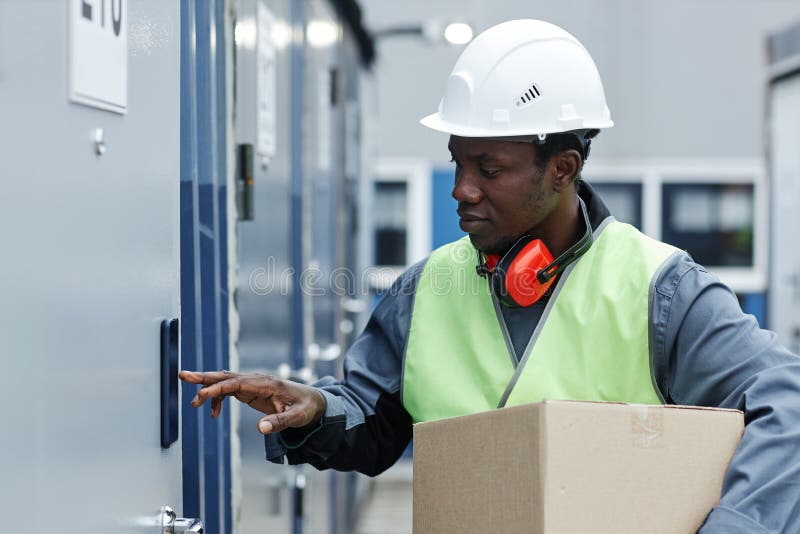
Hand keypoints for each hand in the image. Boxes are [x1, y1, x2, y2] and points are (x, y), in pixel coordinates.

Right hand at [178, 370, 326, 434]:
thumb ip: (279, 422)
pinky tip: (213, 414)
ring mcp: (253, 384)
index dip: (218, 388)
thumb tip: (260, 429)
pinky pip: (229, 391)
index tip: (201, 395)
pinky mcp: (252, 391)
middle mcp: (257, 380)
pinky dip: (218, 400)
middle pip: (226, 376)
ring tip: (192, 403)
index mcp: (266, 383)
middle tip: (182, 375)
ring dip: (207, 388)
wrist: (313, 402)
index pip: (237, 382)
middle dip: (204, 377)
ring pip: (225, 382)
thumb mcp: (296, 417)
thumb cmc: (306, 408)